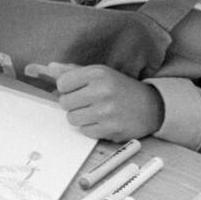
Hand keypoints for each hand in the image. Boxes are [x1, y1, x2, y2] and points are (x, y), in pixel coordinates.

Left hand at [45, 63, 163, 141]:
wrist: (151, 106)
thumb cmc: (120, 88)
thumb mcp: (100, 73)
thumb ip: (73, 71)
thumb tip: (49, 68)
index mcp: (97, 73)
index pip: (62, 83)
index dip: (67, 88)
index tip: (77, 89)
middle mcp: (102, 91)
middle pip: (64, 102)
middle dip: (72, 103)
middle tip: (87, 101)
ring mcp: (106, 112)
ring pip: (72, 118)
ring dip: (80, 117)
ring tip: (94, 111)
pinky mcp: (110, 129)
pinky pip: (85, 131)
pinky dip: (90, 128)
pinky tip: (102, 121)